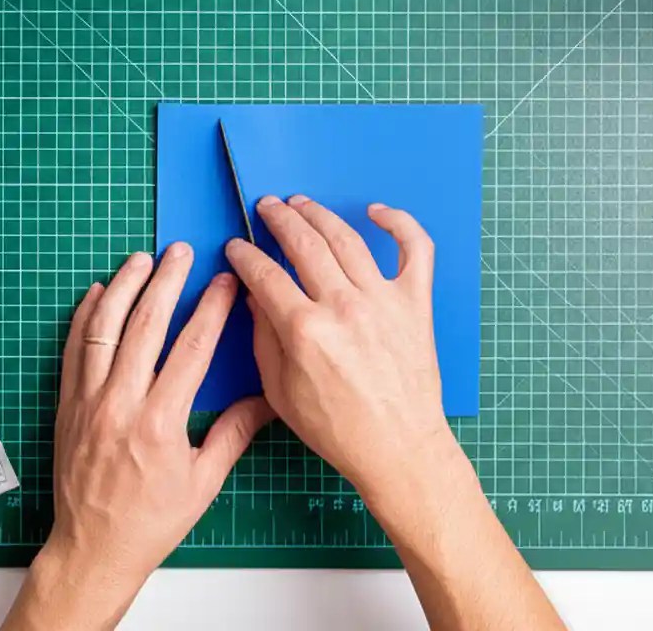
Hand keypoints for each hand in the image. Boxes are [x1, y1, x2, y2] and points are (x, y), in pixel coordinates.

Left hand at [5, 245, 273, 629]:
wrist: (93, 549)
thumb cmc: (151, 523)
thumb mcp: (204, 482)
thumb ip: (233, 433)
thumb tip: (267, 398)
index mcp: (161, 423)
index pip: (192, 348)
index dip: (212, 308)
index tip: (225, 281)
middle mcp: (121, 405)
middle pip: (146, 325)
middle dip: (166, 281)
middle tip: (179, 252)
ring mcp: (88, 402)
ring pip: (104, 328)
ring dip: (123, 288)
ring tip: (139, 259)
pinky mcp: (67, 405)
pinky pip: (74, 350)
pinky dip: (85, 317)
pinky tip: (98, 293)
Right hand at [224, 195, 462, 497]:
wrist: (398, 447)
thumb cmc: (336, 428)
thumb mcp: (280, 391)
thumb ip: (263, 338)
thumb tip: (255, 297)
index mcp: (304, 330)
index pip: (265, 274)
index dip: (245, 255)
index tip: (237, 248)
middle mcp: (344, 306)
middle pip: (304, 244)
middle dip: (279, 219)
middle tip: (266, 207)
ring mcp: (383, 300)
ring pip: (347, 238)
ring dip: (319, 214)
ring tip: (301, 203)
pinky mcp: (415, 303)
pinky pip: (414, 249)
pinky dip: (399, 223)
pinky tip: (377, 211)